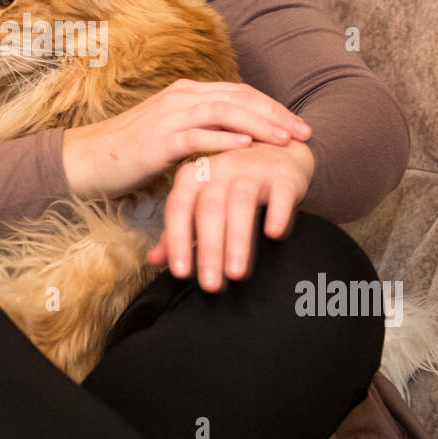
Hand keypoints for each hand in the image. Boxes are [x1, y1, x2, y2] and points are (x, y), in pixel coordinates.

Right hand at [62, 80, 311, 197]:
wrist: (85, 160)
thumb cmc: (130, 153)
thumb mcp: (171, 134)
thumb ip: (201, 130)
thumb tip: (235, 139)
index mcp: (187, 92)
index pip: (240, 93)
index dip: (273, 107)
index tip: (299, 125)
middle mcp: (181, 97)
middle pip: (239, 98)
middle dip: (276, 115)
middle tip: (304, 133)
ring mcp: (169, 116)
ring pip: (224, 112)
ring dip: (259, 124)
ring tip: (284, 140)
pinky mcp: (158, 139)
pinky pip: (197, 135)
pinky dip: (224, 139)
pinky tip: (246, 146)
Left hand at [146, 139, 314, 287]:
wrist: (278, 153)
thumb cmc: (232, 184)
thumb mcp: (202, 202)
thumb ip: (178, 230)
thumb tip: (154, 260)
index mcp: (195, 175)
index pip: (179, 208)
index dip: (178, 240)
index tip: (181, 273)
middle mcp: (221, 167)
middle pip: (210, 209)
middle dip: (209, 249)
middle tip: (211, 285)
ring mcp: (253, 169)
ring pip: (242, 202)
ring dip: (238, 239)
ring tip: (237, 274)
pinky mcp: (283, 175)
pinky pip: (280, 194)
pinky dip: (277, 213)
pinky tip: (274, 234)